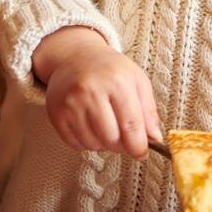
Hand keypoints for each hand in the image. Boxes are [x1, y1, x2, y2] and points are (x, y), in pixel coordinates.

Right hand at [40, 30, 162, 158]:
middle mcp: (92, 92)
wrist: (75, 58)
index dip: (139, 145)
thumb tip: (154, 138)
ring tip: (109, 129)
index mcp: (118, 82)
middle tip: (126, 140)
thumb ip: (149, 110)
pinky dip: (87, 144)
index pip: (131, 125)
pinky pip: (75, 144)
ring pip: (93, 144)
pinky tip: (93, 129)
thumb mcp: (137, 81)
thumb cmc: (110, 70)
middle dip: (123, 146)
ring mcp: (71, 104)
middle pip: (111, 138)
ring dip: (105, 145)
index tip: (142, 153)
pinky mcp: (56, 114)